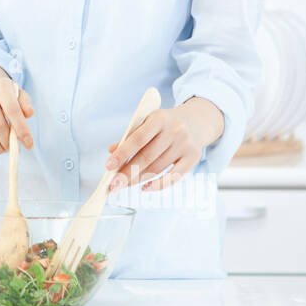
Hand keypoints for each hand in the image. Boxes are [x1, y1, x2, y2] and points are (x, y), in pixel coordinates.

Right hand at [0, 62, 33, 153]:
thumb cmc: (4, 94)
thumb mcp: (18, 93)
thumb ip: (25, 103)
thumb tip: (29, 113)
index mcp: (0, 86)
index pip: (12, 109)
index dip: (22, 129)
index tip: (29, 144)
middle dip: (8, 142)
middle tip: (15, 148)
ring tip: (4, 148)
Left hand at [104, 98, 224, 191]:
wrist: (197, 121)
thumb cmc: (165, 123)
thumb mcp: (148, 121)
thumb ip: (130, 135)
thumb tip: (112, 151)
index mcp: (159, 118)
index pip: (137, 138)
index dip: (122, 154)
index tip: (108, 166)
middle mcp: (174, 130)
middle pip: (147, 157)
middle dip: (127, 173)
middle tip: (113, 184)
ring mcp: (185, 145)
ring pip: (157, 168)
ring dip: (138, 180)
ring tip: (124, 185)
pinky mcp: (193, 158)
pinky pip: (174, 177)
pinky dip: (158, 185)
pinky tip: (145, 187)